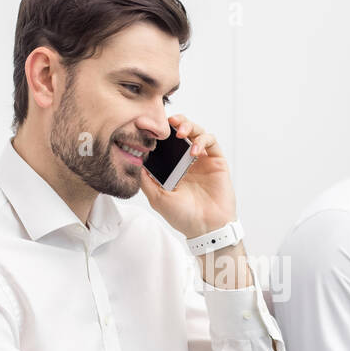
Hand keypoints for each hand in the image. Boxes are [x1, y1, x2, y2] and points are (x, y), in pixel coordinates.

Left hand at [137, 114, 236, 237]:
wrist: (206, 228)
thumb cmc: (183, 216)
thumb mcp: (157, 198)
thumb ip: (145, 179)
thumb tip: (133, 160)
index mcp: (172, 166)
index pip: (165, 142)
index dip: (158, 132)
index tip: (147, 125)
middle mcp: (186, 160)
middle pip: (181, 131)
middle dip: (174, 122)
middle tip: (167, 122)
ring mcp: (202, 159)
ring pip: (196, 131)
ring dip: (188, 126)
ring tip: (181, 134)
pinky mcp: (216, 160)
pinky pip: (211, 141)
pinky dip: (202, 140)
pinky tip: (195, 151)